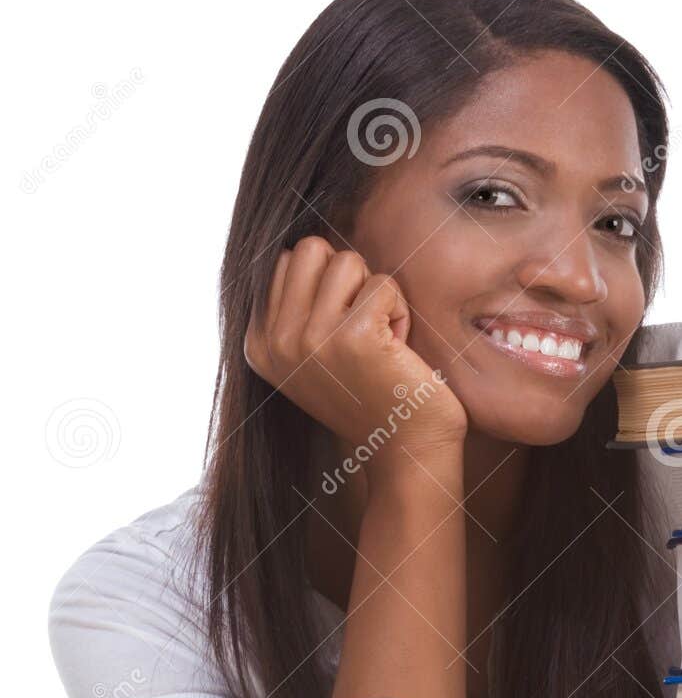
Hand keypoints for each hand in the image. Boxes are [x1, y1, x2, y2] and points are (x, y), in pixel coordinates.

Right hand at [244, 236, 467, 487]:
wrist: (405, 451)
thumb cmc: (370, 396)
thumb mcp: (312, 354)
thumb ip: (295, 307)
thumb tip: (302, 247)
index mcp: (259, 344)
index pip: (285, 261)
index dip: (326, 285)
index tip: (339, 335)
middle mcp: (277, 342)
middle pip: (310, 249)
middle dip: (347, 277)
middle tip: (363, 326)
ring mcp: (311, 338)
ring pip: (347, 260)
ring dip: (375, 294)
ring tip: (380, 340)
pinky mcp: (354, 336)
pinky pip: (383, 283)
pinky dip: (399, 311)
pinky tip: (398, 350)